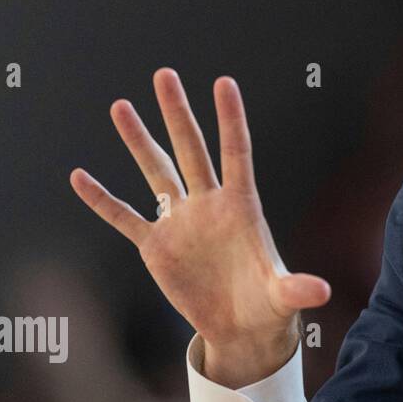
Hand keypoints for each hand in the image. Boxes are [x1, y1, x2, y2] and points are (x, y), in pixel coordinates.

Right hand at [69, 69, 329, 383]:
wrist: (242, 327)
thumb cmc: (269, 305)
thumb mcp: (282, 296)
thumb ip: (297, 289)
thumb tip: (322, 292)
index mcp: (242, 207)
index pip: (237, 153)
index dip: (230, 119)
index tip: (224, 82)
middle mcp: (209, 205)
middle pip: (191, 149)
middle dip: (177, 113)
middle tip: (164, 74)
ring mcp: (180, 223)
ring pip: (156, 172)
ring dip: (138, 141)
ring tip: (121, 106)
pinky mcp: (157, 247)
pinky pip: (124, 217)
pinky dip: (102, 200)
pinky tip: (79, 176)